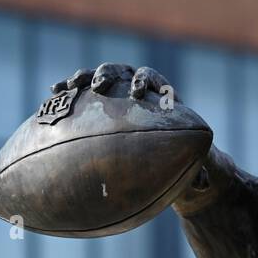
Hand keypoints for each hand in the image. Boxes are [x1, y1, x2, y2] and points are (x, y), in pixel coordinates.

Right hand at [51, 64, 213, 209]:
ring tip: (70, 84)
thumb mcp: (193, 163)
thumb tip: (204, 185)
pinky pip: (82, 92)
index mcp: (161, 98)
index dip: (145, 81)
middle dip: (111, 74)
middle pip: (124, 71)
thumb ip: (200, 170)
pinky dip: (69, 89)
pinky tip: (53, 91)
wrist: (166, 155)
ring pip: (100, 76)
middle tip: (99, 86)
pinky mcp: (99, 103)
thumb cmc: (184, 158)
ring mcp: (117, 93)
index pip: (153, 79)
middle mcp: (137, 90)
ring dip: (85, 76)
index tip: (137, 92)